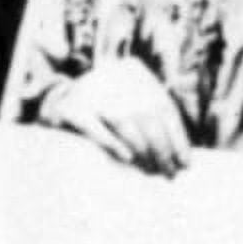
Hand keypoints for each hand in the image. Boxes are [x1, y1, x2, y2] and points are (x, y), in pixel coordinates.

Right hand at [42, 59, 190, 175]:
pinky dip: (114, 142)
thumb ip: (153, 120)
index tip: (185, 162)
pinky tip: (128, 157)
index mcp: (135, 71)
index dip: (178, 137)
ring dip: (143, 148)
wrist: (57, 104)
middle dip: (162, 147)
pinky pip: (96, 127)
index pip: (164, 106)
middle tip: (169, 172)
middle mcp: (114, 74)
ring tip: (152, 170)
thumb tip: (181, 154)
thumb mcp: (131, 104)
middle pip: (147, 115)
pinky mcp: (71, 107)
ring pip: (125, 120)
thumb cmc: (104, 111)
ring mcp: (91, 89)